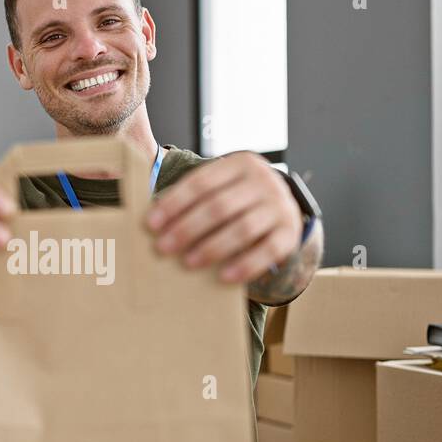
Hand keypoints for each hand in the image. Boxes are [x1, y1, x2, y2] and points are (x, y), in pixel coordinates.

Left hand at [145, 151, 302, 283]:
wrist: (283, 207)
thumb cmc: (239, 199)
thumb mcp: (221, 186)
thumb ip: (194, 196)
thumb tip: (153, 219)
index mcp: (240, 163)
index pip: (201, 183)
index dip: (174, 204)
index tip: (152, 224)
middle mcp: (264, 181)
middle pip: (219, 206)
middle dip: (187, 228)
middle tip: (163, 247)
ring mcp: (280, 206)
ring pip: (242, 229)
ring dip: (212, 248)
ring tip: (188, 262)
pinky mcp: (290, 233)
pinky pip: (267, 251)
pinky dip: (245, 265)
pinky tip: (224, 277)